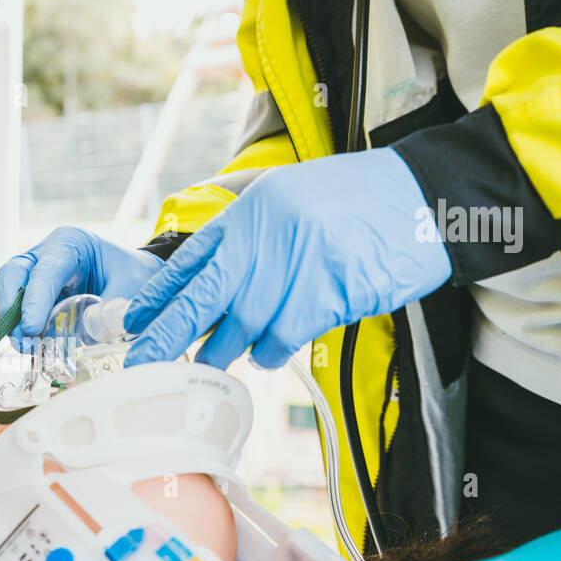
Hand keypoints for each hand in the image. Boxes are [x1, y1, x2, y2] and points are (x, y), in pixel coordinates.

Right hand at [0, 227, 162, 339]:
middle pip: (12, 274)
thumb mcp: (131, 289)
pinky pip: (18, 310)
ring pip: (10, 293)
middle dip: (11, 308)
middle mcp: (47, 254)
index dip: (34, 299)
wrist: (139, 275)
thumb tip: (84, 340)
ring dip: (13, 323)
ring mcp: (37, 273)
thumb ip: (109, 312)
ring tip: (29, 348)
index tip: (31, 327)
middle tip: (23, 340)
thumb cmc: (135, 274)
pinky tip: (34, 347)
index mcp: (71, 243)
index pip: (45, 269)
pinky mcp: (36, 294)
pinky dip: (21, 329)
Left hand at [124, 148, 451, 369]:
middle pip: (203, 297)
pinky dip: (270, 350)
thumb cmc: (360, 203)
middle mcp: (267, 235)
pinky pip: (282, 337)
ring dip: (227, 349)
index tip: (134, 321)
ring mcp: (297, 265)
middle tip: (144, 362)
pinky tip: (270, 350)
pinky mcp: (327, 294)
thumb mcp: (292, 201)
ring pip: (242, 325)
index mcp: (253, 211)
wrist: (426, 197)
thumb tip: (215, 291)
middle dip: (168, 335)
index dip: (160, 294)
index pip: (192, 258)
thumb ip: (252, 240)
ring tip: (217, 360)